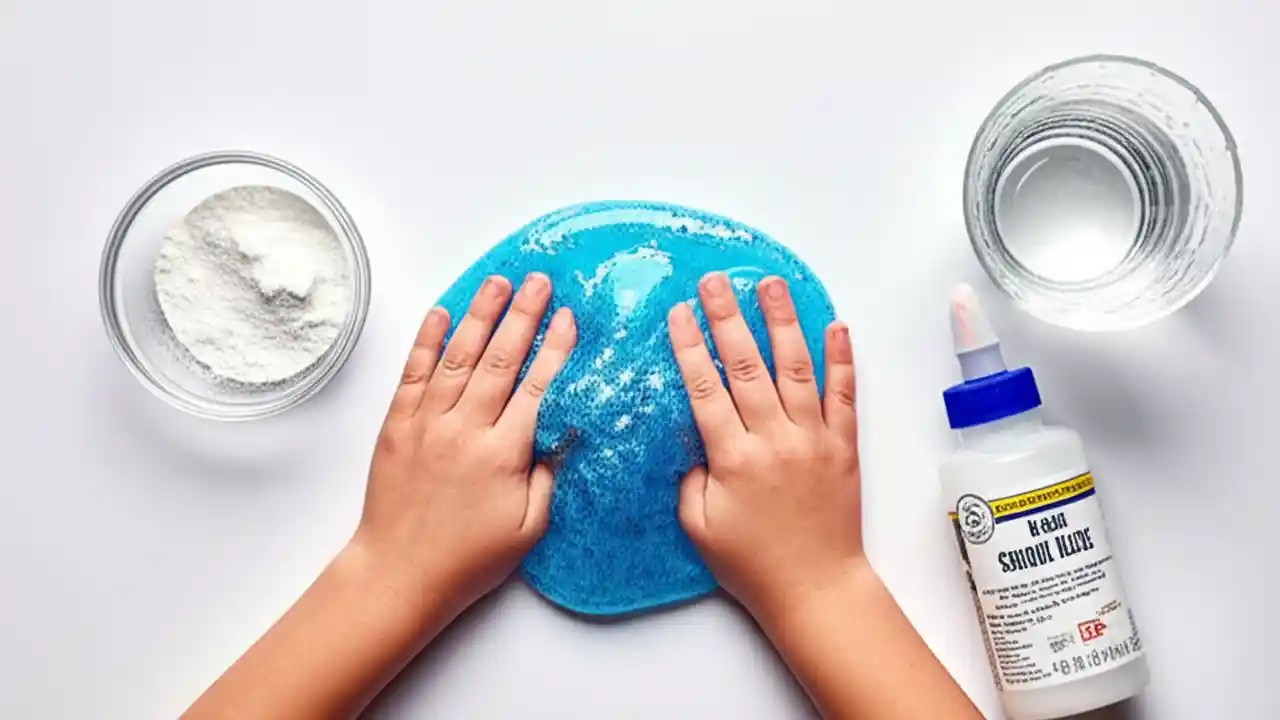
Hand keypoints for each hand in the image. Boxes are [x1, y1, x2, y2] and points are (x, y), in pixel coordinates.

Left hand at [352, 272, 576, 623]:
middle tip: (539, 281)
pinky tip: (441, 313)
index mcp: (503, 455)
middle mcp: (465, 430)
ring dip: (480, 315)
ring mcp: (427, 423)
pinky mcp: (397, 425)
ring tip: (498, 281)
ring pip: (458, 357)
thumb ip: (547, 477)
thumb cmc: (468, 558)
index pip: (536, 388)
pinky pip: (413, 373)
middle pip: (500, 360)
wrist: (399, 574)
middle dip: (523, 315)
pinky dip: (427, 340)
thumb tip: (561, 434)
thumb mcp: (528, 528)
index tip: (569, 318)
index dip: (555, 349)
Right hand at [668, 272, 859, 623]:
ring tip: (770, 284)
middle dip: (727, 317)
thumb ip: (690, 479)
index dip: (689, 347)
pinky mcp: (843, 446)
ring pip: (796, 367)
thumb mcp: (699, 527)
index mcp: (734, 459)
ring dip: (782, 321)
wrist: (816, 587)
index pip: (705, 390)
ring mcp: (814, 439)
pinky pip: (844, 393)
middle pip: (747, 366)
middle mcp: (775, 440)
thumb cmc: (752, 563)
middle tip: (714, 281)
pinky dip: (841, 357)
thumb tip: (694, 440)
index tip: (678, 311)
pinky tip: (835, 325)